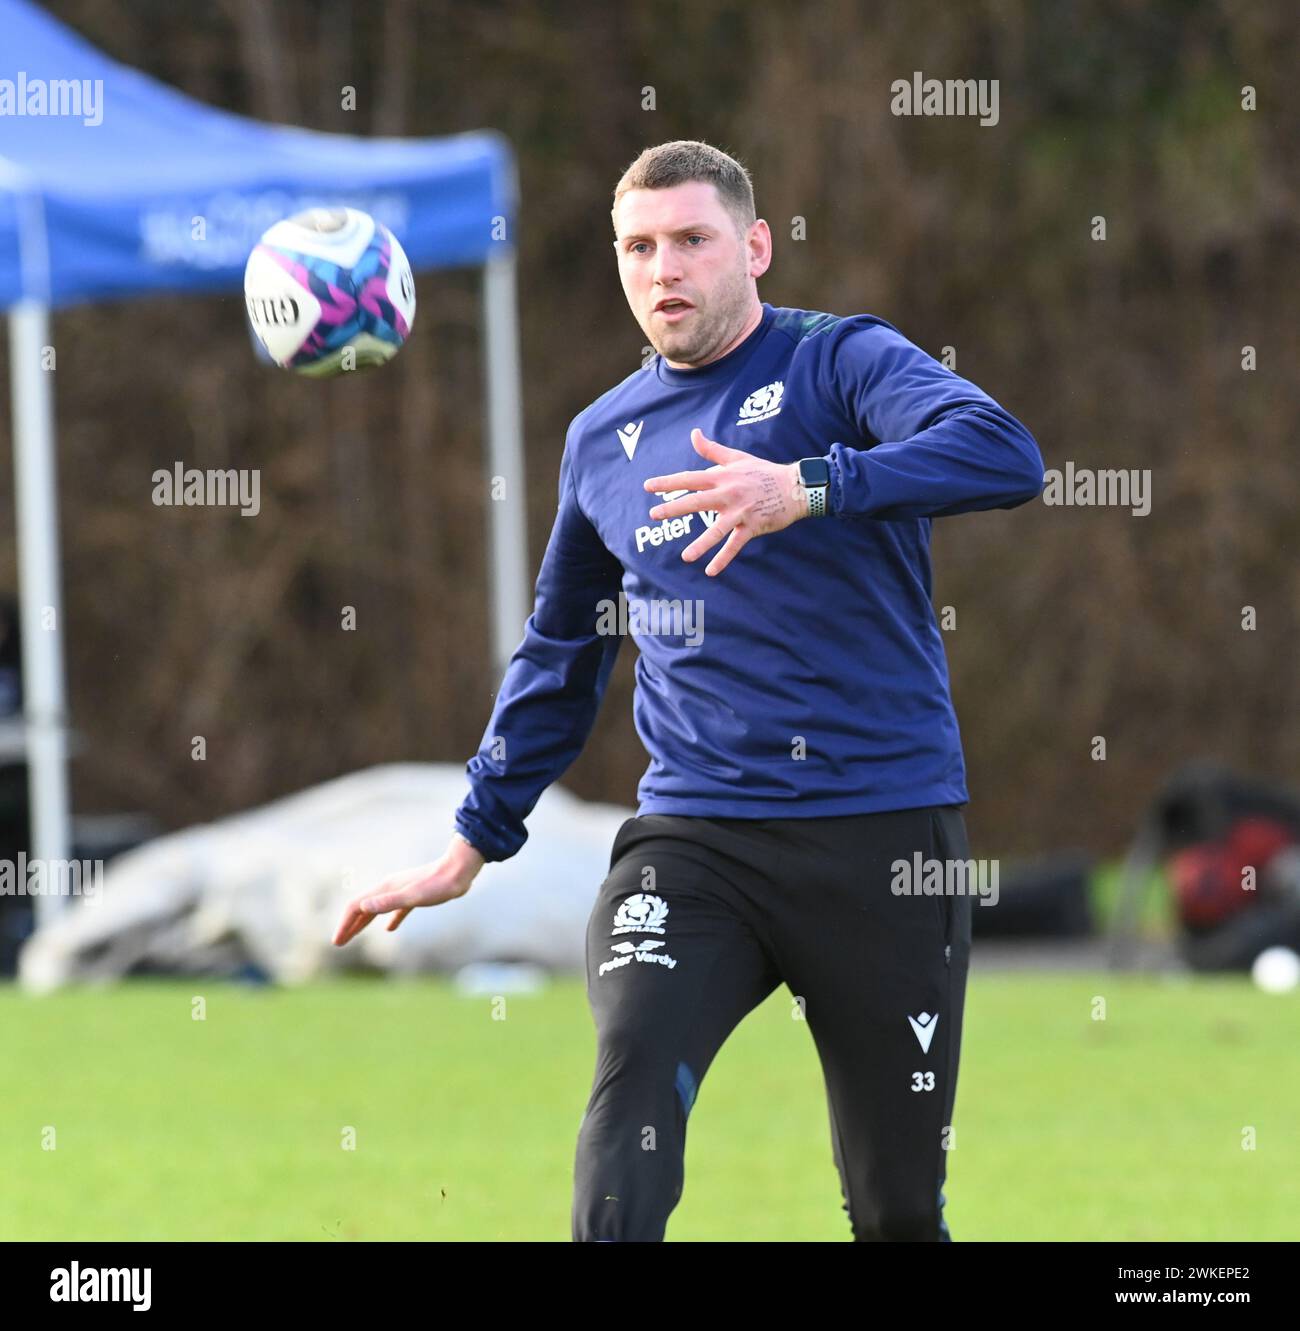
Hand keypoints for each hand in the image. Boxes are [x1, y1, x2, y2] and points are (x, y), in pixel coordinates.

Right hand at [331, 834, 485, 945]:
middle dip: (349, 925)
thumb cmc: (439, 885)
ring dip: (363, 923)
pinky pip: (395, 910)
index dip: (345, 924)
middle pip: (363, 908)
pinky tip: (388, 929)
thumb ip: (389, 902)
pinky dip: (388, 920)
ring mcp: (402, 891)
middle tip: (338, 943)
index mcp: (385, 889)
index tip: (337, 942)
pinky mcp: (415, 896)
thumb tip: (364, 906)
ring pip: (377, 909)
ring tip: (354, 936)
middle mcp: (389, 888)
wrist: (460, 871)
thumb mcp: (413, 896)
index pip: (356, 907)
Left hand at [643, 428, 809, 575]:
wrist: (795, 486)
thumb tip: (694, 434)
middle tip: (654, 514)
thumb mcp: (737, 457)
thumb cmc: (764, 471)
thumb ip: (712, 450)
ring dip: (701, 544)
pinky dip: (724, 559)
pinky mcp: (752, 526)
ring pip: (717, 530)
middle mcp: (728, 494)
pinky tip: (710, 571)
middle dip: (674, 507)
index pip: (690, 479)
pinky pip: (735, 545)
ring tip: (685, 557)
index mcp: (722, 477)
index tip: (648, 486)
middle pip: (697, 501)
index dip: (669, 482)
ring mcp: (740, 512)